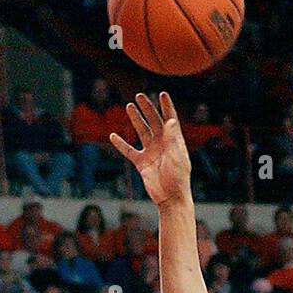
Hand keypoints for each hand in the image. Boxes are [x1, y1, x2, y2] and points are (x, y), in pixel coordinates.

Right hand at [109, 92, 191, 206]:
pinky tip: (113, 135)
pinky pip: (129, 151)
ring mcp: (151, 152)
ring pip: (141, 132)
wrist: (170, 198)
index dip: (166, 106)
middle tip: (139, 96)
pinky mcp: (142, 163)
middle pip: (153, 121)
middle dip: (147, 108)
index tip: (162, 94)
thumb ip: (172, 138)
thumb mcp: (177, 156)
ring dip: (135, 119)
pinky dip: (121, 144)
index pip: (170, 119)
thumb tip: (170, 120)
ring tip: (129, 107)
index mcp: (174, 140)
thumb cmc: (178, 178)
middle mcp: (162, 143)